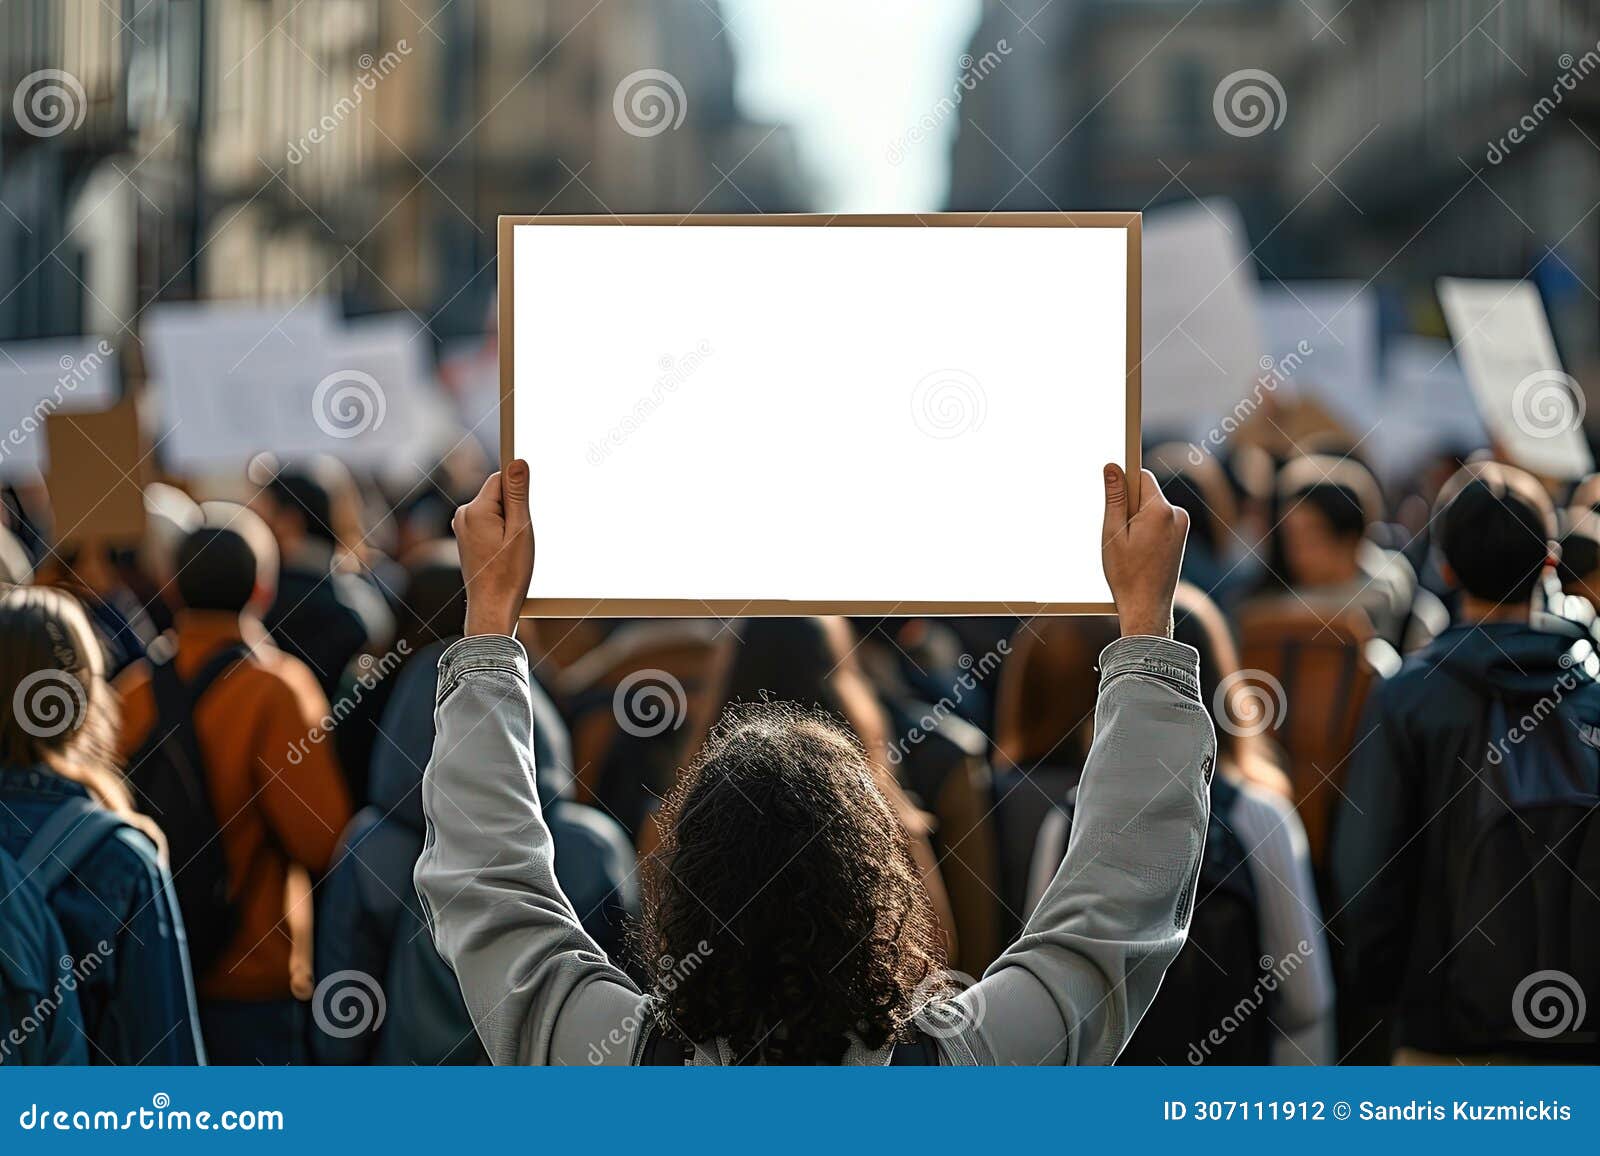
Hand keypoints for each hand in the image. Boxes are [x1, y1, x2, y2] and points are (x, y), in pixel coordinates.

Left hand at [454, 460, 533, 636]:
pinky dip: (500, 533)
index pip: (502, 479)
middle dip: (514, 510)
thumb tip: (517, 462)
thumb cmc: (507, 574)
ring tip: (510, 549)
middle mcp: (462, 515)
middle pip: (498, 494)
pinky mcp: (466, 537)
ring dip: (508, 523)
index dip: (519, 494)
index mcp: (474, 510)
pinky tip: (504, 553)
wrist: (492, 607)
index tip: (524, 515)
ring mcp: (462, 527)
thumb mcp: (520, 530)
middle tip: (518, 538)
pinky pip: (488, 523)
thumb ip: (517, 494)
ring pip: (495, 510)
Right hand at [1101, 464, 1187, 638]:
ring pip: (1152, 508)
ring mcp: (1182, 527)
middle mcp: (1177, 515)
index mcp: (1160, 511)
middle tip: (1119, 534)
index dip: (1124, 483)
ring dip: (1137, 520)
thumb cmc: (1127, 574)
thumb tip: (1113, 468)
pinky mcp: (1181, 537)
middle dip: (1130, 506)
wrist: (1148, 608)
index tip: (1112, 493)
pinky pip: (1159, 521)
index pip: (1141, 476)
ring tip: (1130, 548)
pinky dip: (1146, 530)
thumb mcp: (1113, 533)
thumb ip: (1115, 497)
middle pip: (1146, 493)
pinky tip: (1140, 553)